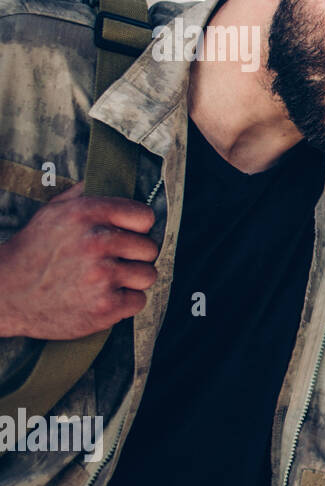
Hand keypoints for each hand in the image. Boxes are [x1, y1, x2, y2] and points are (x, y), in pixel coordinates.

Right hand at [0, 182, 158, 339]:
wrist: (5, 293)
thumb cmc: (33, 252)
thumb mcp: (52, 212)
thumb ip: (84, 195)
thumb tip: (113, 179)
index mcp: (87, 214)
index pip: (144, 216)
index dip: (138, 227)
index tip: (128, 235)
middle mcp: (97, 242)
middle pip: (149, 248)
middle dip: (134, 256)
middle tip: (113, 261)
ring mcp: (102, 276)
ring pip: (147, 275)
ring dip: (131, 280)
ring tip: (107, 280)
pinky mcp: (105, 306)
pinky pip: (138, 301)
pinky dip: (123, 302)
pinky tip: (102, 297)